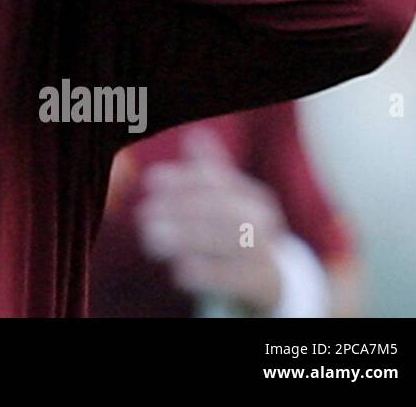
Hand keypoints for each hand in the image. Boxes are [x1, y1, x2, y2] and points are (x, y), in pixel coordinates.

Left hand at [136, 129, 285, 314]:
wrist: (271, 278)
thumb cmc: (236, 230)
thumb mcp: (224, 199)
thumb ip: (207, 169)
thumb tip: (194, 132)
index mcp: (252, 194)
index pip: (220, 180)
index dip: (185, 179)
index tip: (151, 179)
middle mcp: (264, 220)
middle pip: (226, 211)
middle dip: (183, 209)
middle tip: (144, 213)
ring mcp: (268, 252)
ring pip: (232, 243)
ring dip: (188, 240)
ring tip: (151, 240)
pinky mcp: (264, 284)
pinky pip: (238, 277)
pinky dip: (208, 273)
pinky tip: (179, 271)